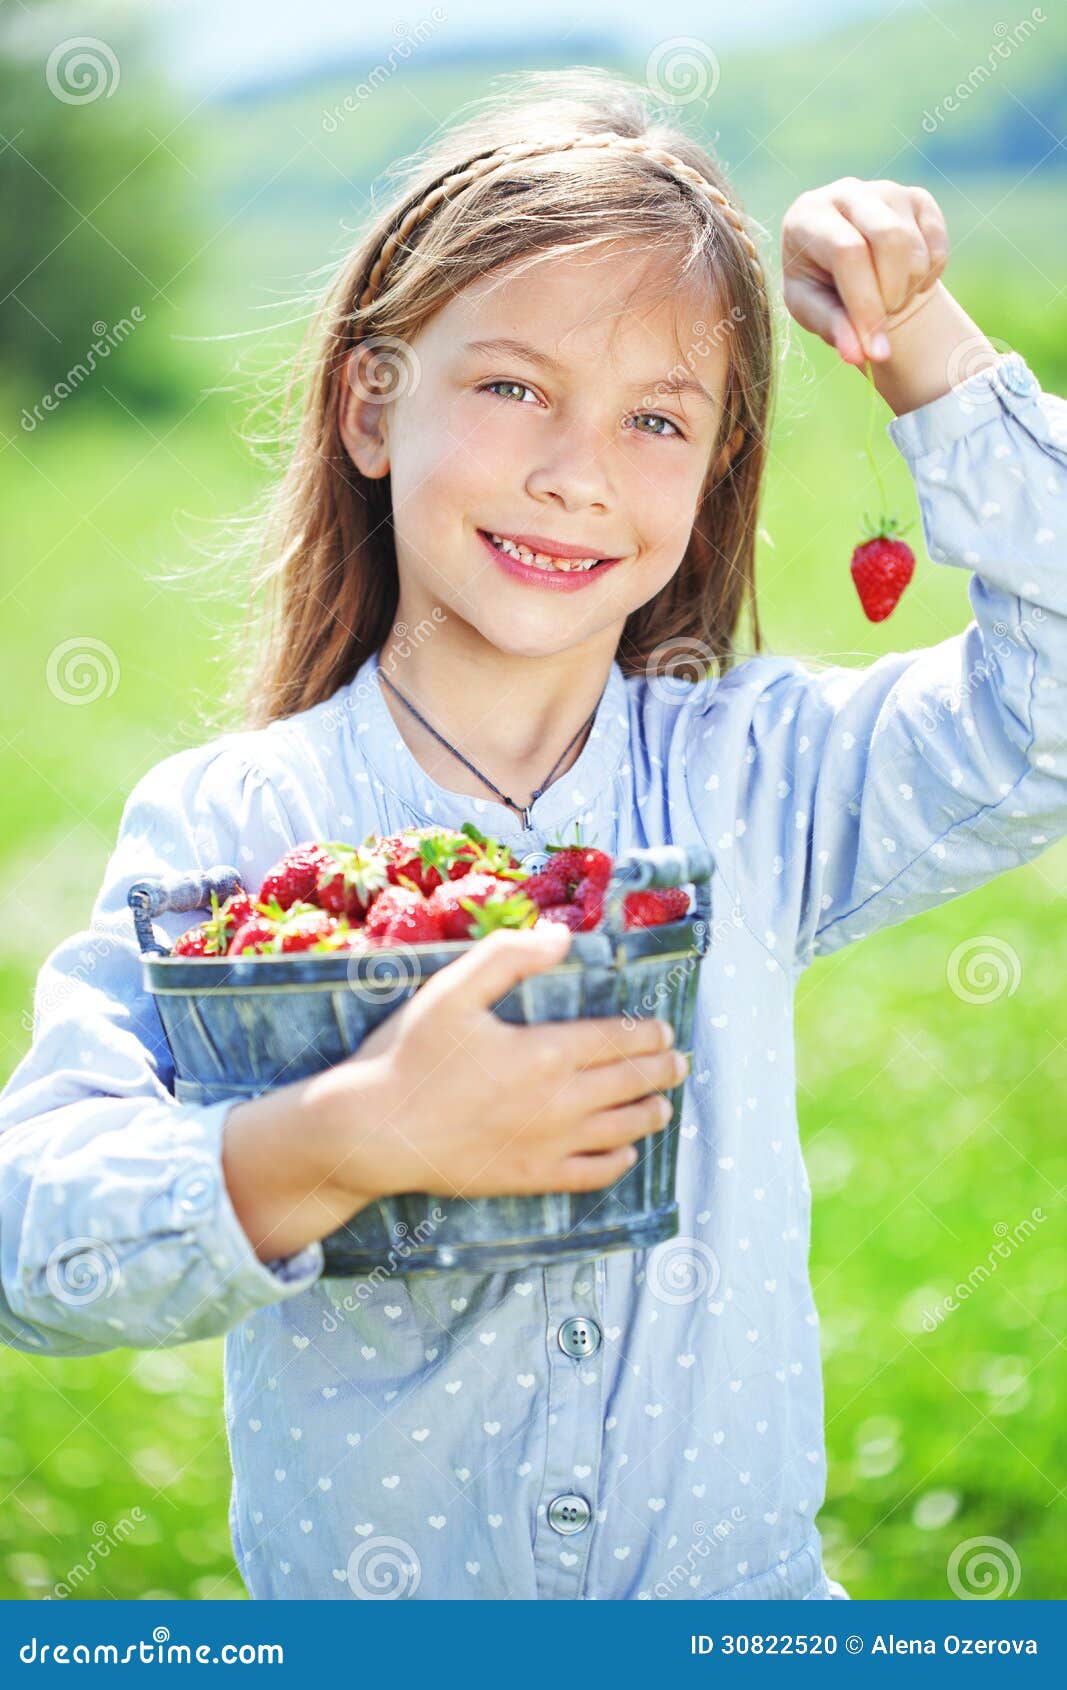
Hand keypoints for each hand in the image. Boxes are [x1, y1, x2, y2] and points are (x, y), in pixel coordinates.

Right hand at [314, 925, 685, 1200]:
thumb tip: (562, 938)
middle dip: (660, 1070)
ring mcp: (548, 1144)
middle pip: (629, 1083)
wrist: (374, 1130)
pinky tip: (626, 1153)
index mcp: (545, 1051)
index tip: (663, 1030)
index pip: (617, 1040)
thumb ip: (509, 957)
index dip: (646, 1034)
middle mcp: (559, 1101)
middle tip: (678, 1063)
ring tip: (663, 1105)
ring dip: (649, 1113)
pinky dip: (618, 1161)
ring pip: (620, 1129)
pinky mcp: (531, 1178)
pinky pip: (592, 1175)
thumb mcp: (452, 989)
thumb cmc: (408, 1055)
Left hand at [781, 177, 949, 368]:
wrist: (850, 268)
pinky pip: (937, 246)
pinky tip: (906, 284)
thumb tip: (858, 355)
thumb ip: (834, 329)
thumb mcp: (813, 310)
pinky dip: (928, 277)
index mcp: (808, 215)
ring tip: (888, 301)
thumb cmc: (821, 289)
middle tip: (882, 317)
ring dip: (908, 289)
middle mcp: (846, 192)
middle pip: (889, 237)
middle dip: (891, 293)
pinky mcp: (917, 199)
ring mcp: (886, 191)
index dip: (865, 304)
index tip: (874, 350)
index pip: (848, 252)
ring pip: (915, 244)